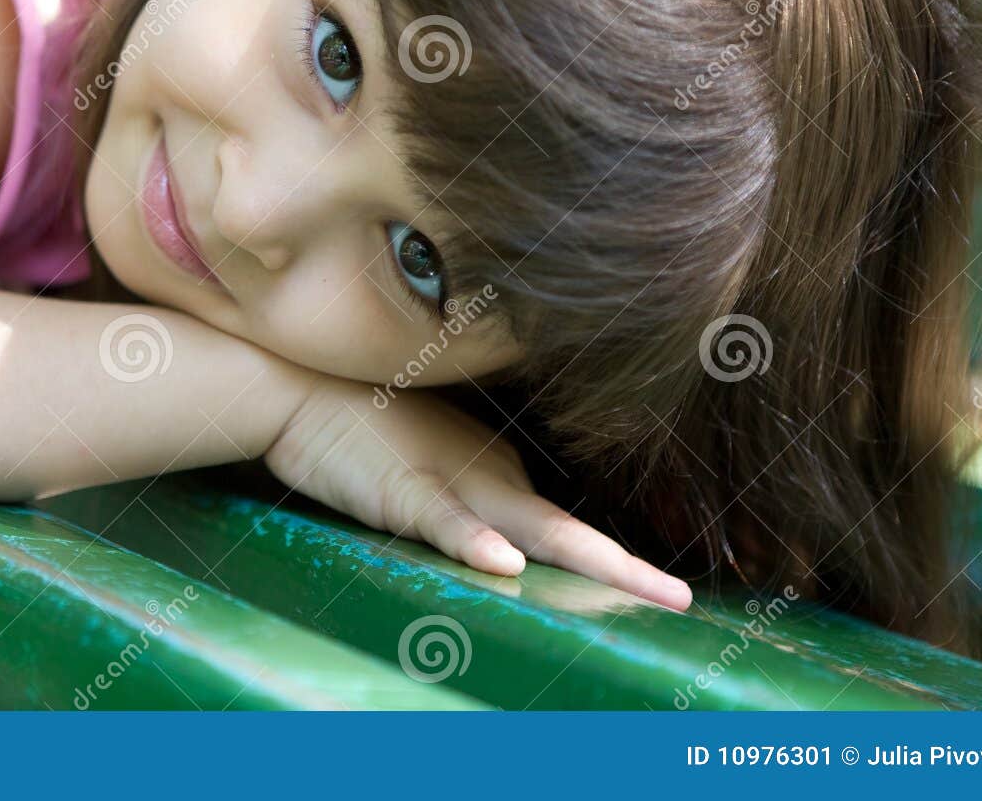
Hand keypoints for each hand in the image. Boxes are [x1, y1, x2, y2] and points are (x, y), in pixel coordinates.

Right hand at [264, 376, 691, 610]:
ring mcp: (449, 483)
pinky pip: (441, 520)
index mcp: (500, 476)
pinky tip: (502, 561)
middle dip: (628, 569)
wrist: (298, 382)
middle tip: (683, 599)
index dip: (617, 563)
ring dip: (587, 558)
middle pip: (568, 533)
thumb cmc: (360, 422)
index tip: (667, 592)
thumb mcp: (426, 462)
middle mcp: (489, 479)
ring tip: (643, 585)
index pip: (567, 529)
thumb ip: (467, 499)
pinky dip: (472, 540)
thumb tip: (503, 543)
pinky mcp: (399, 490)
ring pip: (528, 528)